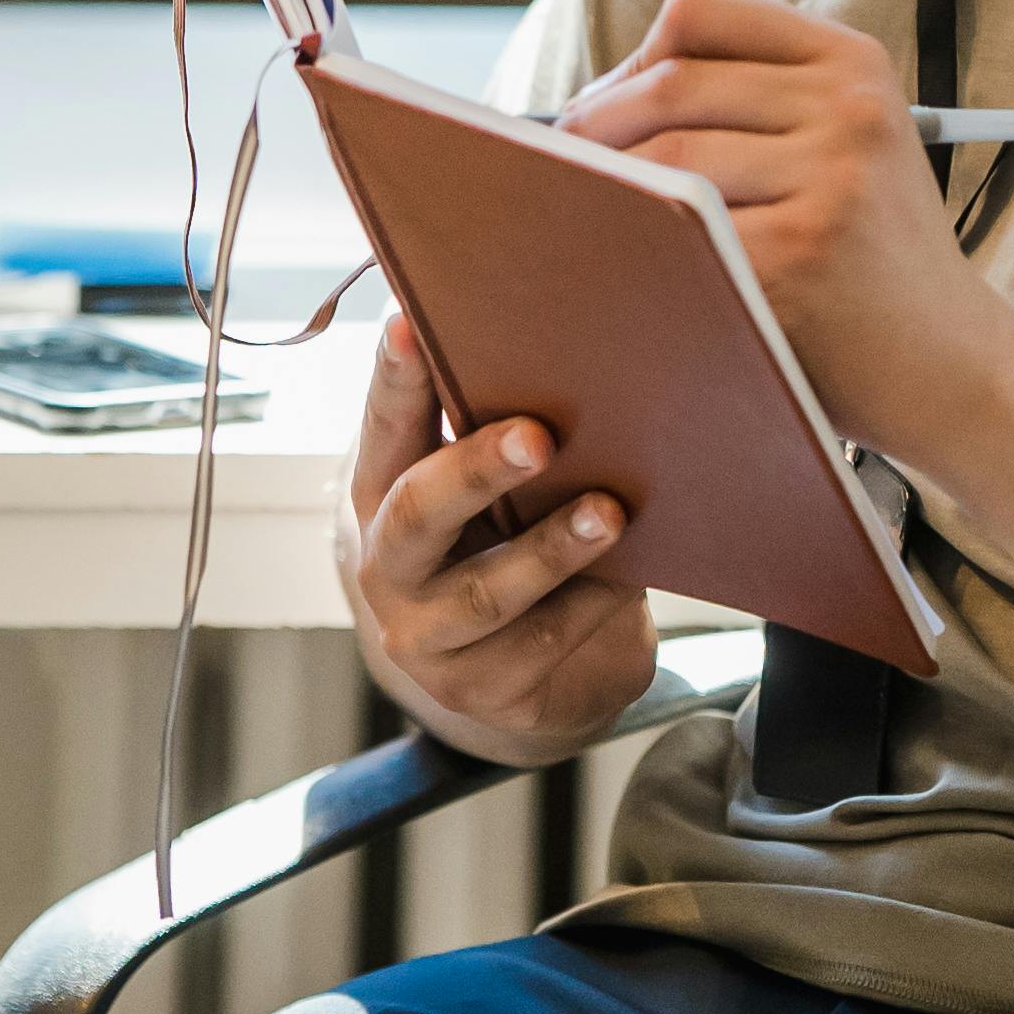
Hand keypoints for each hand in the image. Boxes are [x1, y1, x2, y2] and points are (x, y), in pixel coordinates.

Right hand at [334, 300, 659, 763]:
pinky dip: (594, 604)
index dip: (396, 377)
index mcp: (382, 492)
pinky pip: (545, 644)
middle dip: (477, 471)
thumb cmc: (506, 539)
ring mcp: (429, 638)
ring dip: (551, 550)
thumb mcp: (486, 485)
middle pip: (419, 514)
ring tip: (609, 512)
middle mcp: (389, 568)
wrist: (516, 673)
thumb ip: (492, 424)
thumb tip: (554, 336)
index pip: (384, 426)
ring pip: (486, 595)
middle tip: (537, 436)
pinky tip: (631, 576)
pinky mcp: (483, 692)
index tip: (410, 322)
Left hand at [560, 0, 1013, 471]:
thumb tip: (595, 105)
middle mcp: (846, 105)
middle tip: (562, 176)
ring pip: (663, 160)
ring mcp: (828, 177)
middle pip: (667, 84)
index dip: (630, 57)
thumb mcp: (849, 147)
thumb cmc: (873, 262)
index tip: (605, 110)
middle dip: (592, 130)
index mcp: (850, 62)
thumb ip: (755, 105)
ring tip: (587, 225)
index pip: (699, 12)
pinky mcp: (799, 254)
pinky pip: (679, 236)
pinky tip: (622, 273)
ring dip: (603, 193)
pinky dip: (633, 252)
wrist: (956, 364)